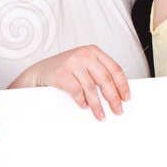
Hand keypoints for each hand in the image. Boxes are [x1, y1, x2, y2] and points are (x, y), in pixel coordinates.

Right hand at [13, 45, 130, 119]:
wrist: (40, 71)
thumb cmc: (64, 70)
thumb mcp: (84, 65)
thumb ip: (98, 73)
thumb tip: (116, 93)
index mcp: (93, 51)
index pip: (114, 69)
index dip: (122, 85)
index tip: (126, 97)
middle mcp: (84, 54)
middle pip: (105, 79)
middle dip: (113, 98)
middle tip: (118, 110)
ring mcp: (72, 63)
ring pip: (91, 88)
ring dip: (97, 105)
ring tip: (101, 115)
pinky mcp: (62, 74)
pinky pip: (77, 91)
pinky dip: (82, 101)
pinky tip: (84, 106)